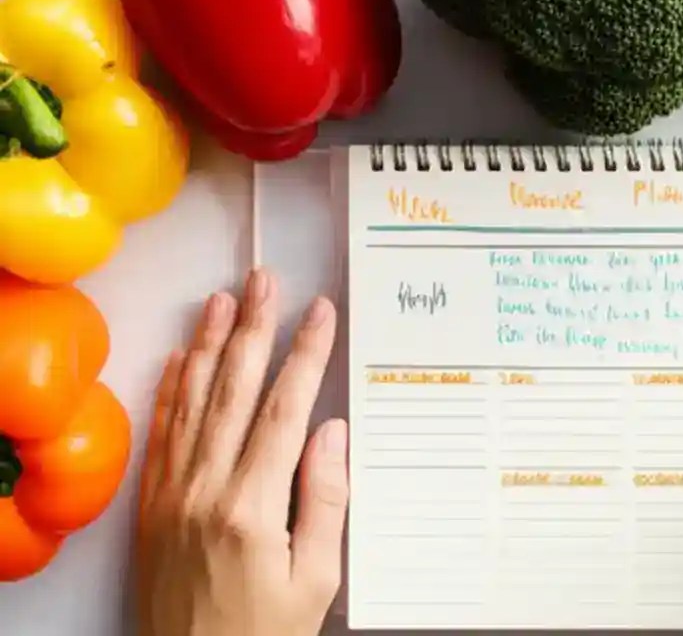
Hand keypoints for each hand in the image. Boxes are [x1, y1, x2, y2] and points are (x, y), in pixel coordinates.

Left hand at [134, 268, 346, 635]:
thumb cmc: (265, 634)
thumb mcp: (316, 580)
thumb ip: (326, 501)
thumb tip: (331, 433)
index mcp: (253, 508)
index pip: (283, 410)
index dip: (305, 355)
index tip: (320, 313)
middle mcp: (205, 491)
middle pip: (233, 391)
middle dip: (253, 328)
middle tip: (265, 281)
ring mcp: (173, 496)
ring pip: (191, 402)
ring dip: (208, 345)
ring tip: (223, 300)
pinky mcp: (153, 508)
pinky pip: (161, 435)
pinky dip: (170, 390)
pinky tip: (179, 358)